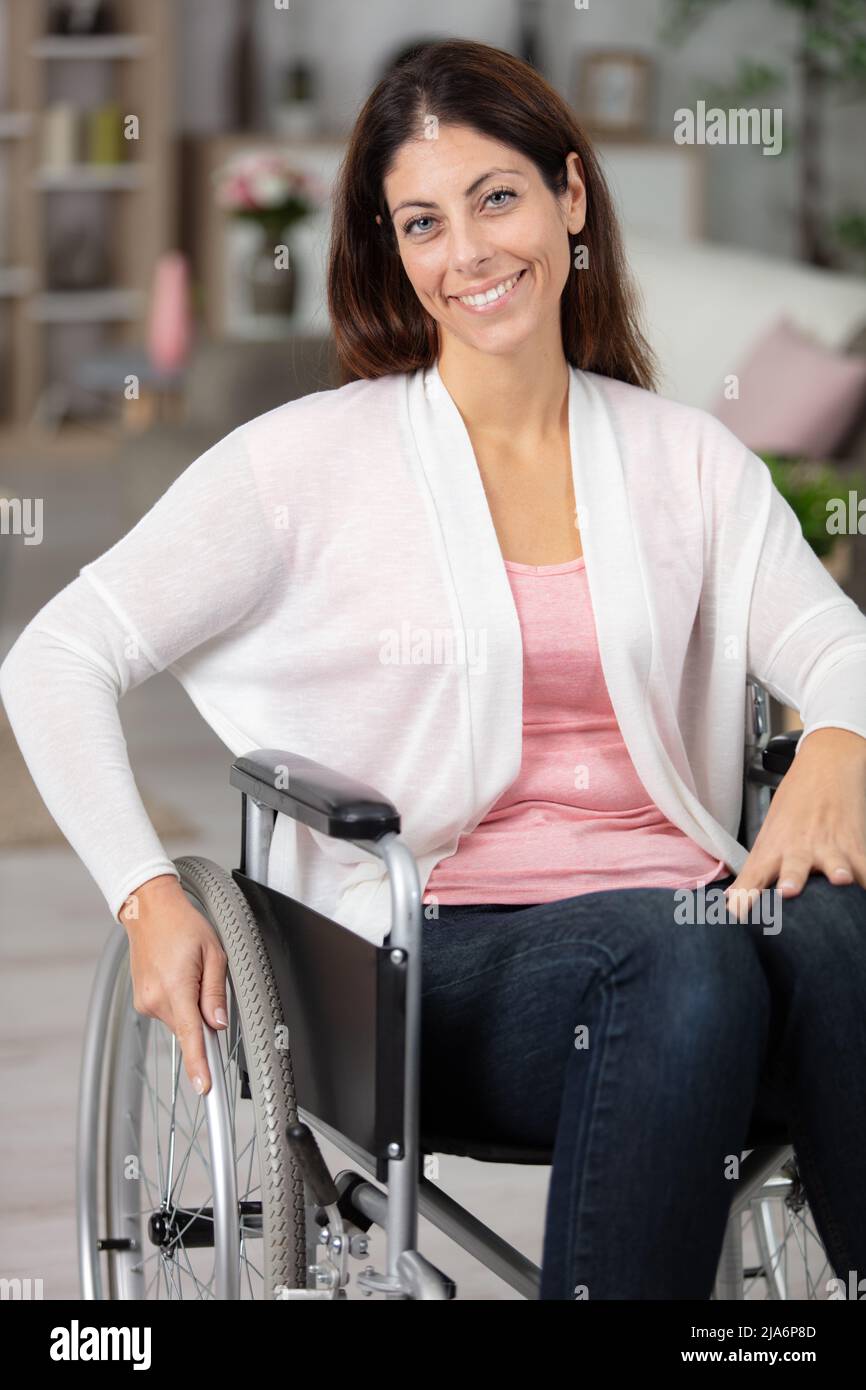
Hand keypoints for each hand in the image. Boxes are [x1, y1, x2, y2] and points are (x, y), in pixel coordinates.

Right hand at [119, 874, 228, 1094]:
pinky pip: (169, 1013)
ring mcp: (145, 1002)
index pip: (191, 1035)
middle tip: (205, 982)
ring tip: (188, 971)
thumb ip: (215, 991)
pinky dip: (179, 1002)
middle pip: (189, 1028)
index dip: (199, 1064)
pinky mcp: (141, 1002)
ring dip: (190, 1006)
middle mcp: (155, 999)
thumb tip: (218, 1023)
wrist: (150, 911)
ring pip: (180, 1021)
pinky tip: (178, 977)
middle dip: (203, 1017)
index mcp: (176, 987)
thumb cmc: (183, 925)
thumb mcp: (213, 952)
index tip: (204, 1086)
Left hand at [726, 728, 865, 920]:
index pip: (754, 877)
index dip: (745, 896)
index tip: (738, 914)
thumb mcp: (768, 836)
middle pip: (794, 868)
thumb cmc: (794, 806)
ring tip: (841, 879)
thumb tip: (732, 901)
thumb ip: (755, 872)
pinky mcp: (855, 844)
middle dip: (792, 880)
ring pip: (835, 863)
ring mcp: (829, 847)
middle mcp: (799, 849)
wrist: (825, 766)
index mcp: (773, 850)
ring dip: (838, 871)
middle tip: (788, 891)